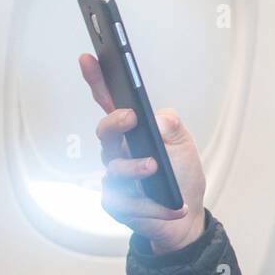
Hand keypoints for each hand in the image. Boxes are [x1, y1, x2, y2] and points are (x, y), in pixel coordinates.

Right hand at [79, 54, 207, 253]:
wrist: (186, 216)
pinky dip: (153, 205)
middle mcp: (119, 151)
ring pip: (114, 168)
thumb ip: (171, 125)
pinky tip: (173, 205)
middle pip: (105, 131)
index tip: (89, 57)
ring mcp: (115, 177)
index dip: (96, 79)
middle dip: (115, 122)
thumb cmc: (180, 175)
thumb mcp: (183, 143)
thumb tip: (156, 119)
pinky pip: (125, 202)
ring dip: (135, 168)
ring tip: (155, 167)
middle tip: (131, 117)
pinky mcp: (117, 203)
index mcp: (133, 130)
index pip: (109, 101)